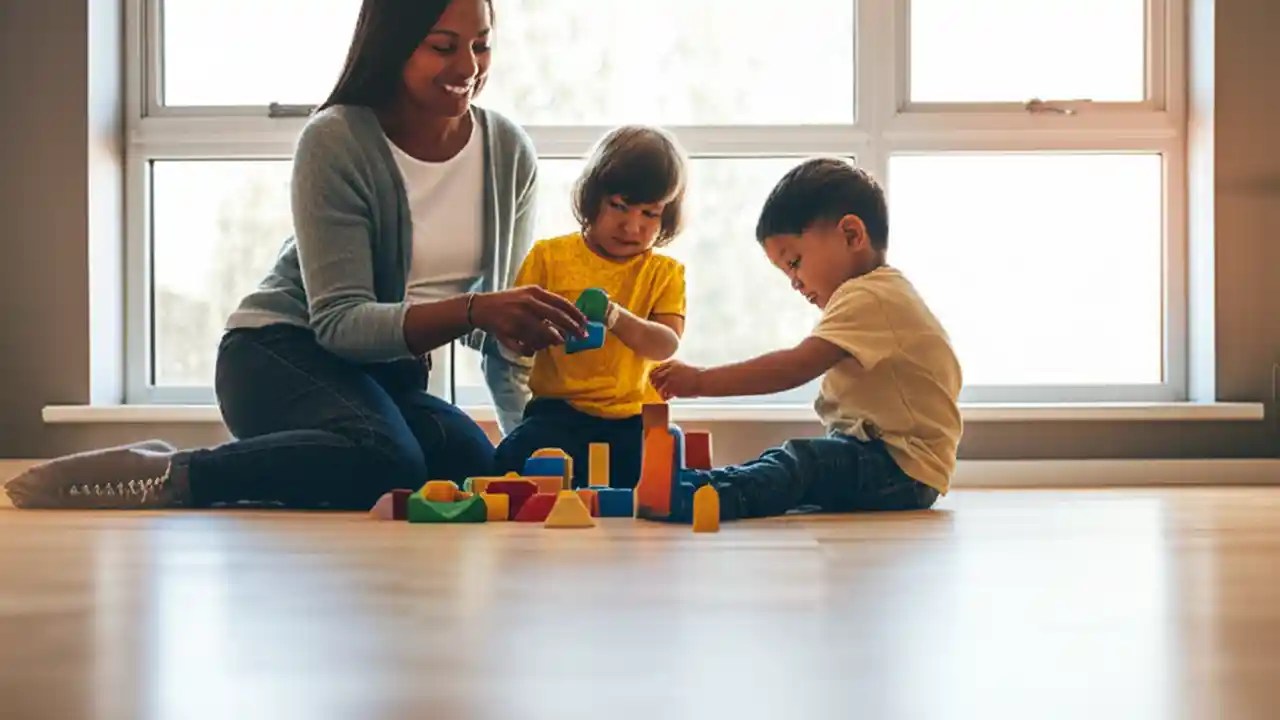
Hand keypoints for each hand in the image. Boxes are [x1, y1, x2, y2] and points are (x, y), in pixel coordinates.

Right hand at [471, 287, 587, 355]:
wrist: (482, 308)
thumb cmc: (509, 302)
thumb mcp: (528, 295)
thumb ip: (546, 304)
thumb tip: (569, 318)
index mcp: (534, 292)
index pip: (561, 303)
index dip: (576, 314)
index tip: (585, 323)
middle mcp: (528, 303)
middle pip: (558, 318)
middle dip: (573, 329)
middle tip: (582, 337)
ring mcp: (519, 318)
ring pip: (544, 335)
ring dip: (552, 341)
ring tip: (556, 341)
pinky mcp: (509, 332)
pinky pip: (528, 346)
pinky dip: (533, 350)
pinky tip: (533, 349)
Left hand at [650, 360, 702, 398]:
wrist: (702, 380)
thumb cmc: (696, 376)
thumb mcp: (683, 368)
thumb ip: (673, 370)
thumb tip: (665, 378)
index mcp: (672, 363)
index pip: (657, 368)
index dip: (654, 375)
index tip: (654, 380)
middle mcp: (668, 369)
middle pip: (654, 376)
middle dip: (654, 382)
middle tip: (656, 388)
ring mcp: (668, 378)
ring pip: (656, 384)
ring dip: (659, 390)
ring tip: (663, 394)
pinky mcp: (670, 386)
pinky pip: (662, 392)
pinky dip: (663, 396)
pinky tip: (667, 398)